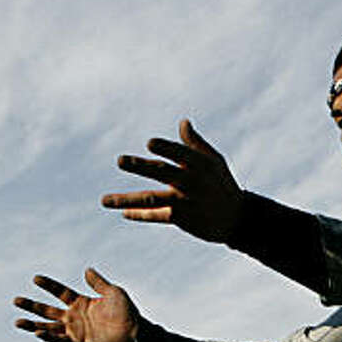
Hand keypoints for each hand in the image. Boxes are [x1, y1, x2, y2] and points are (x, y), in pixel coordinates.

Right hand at [14, 269, 139, 341]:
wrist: (135, 333)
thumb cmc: (127, 312)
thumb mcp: (113, 293)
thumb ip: (98, 283)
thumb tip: (87, 270)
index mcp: (82, 303)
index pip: (60, 292)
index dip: (48, 285)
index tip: (35, 278)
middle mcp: (76, 316)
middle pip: (48, 310)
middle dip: (32, 306)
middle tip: (16, 300)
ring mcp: (77, 330)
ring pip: (50, 327)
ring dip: (33, 324)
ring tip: (18, 321)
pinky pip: (60, 340)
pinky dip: (49, 337)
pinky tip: (37, 332)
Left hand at [102, 119, 242, 242]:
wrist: (238, 219)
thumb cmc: (222, 185)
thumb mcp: (215, 162)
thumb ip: (195, 144)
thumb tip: (183, 122)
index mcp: (200, 165)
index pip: (181, 154)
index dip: (167, 149)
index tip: (150, 144)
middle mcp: (192, 183)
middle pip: (163, 173)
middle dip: (142, 167)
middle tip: (120, 161)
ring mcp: (186, 202)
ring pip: (153, 198)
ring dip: (127, 199)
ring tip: (103, 200)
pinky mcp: (182, 219)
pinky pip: (157, 216)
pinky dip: (140, 214)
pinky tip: (124, 212)